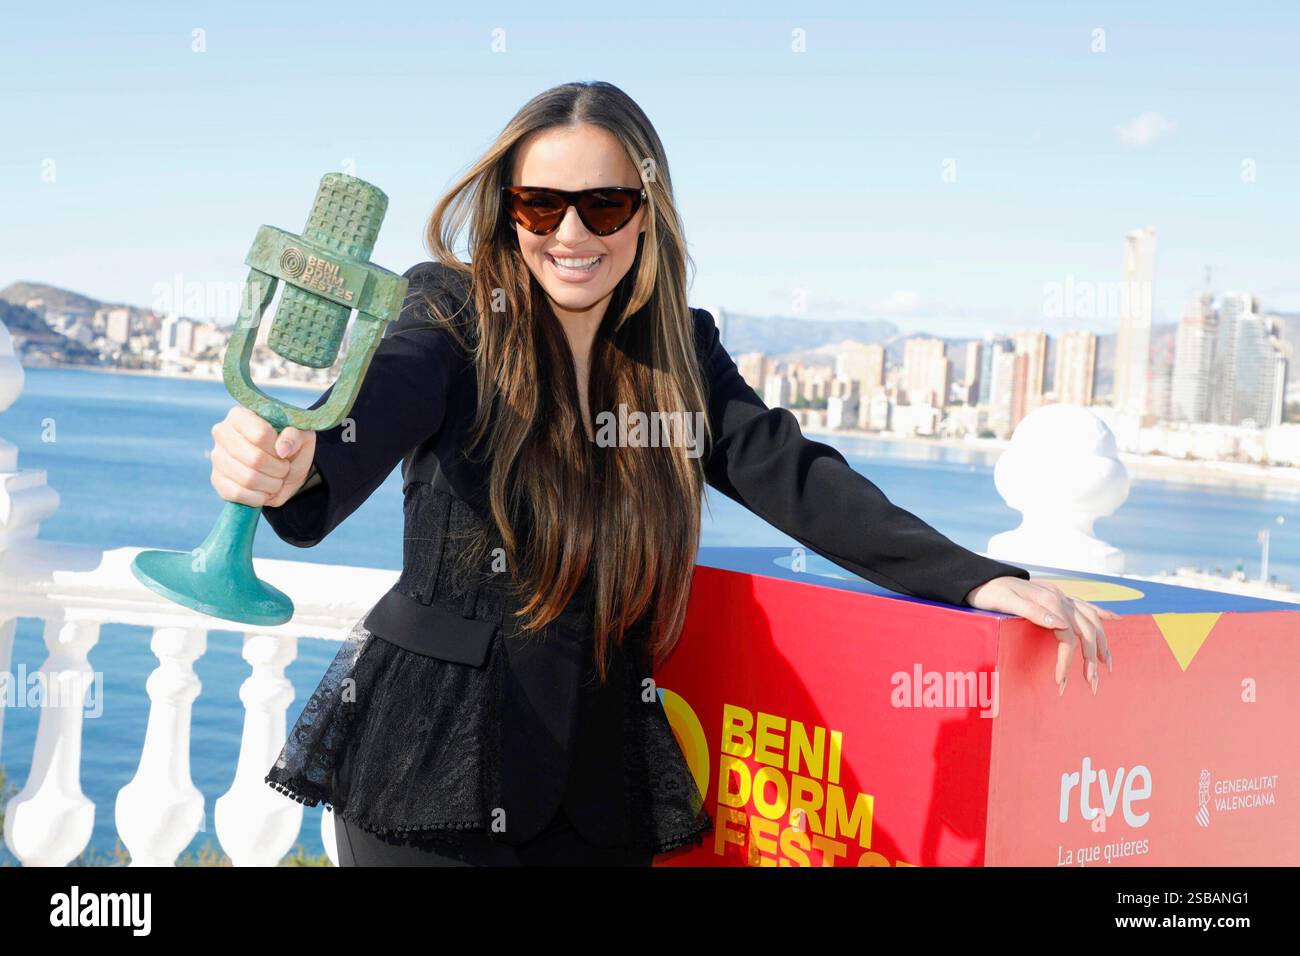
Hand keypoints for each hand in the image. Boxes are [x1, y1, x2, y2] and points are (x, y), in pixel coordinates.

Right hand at [210, 406, 317, 507]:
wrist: (285, 469)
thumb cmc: (291, 446)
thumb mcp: (301, 436)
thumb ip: (294, 437)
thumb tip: (282, 449)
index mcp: (241, 414)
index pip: (261, 434)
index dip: (278, 448)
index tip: (284, 451)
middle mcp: (223, 432)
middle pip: (255, 459)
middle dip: (278, 469)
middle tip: (284, 468)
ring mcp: (217, 457)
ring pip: (248, 478)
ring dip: (271, 484)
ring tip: (276, 479)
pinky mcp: (216, 479)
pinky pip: (237, 493)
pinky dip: (258, 497)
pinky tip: (264, 490)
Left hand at [964, 576, 1119, 695]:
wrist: (981, 579)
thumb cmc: (990, 593)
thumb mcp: (1006, 602)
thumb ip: (1034, 613)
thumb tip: (1063, 625)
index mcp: (1050, 602)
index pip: (1068, 637)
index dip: (1067, 661)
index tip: (1060, 681)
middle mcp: (1060, 598)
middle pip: (1086, 631)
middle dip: (1092, 659)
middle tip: (1092, 684)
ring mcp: (1061, 596)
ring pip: (1092, 620)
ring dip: (1103, 642)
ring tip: (1108, 663)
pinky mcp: (1057, 596)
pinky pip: (1085, 605)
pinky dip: (1102, 613)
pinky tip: (1115, 619)